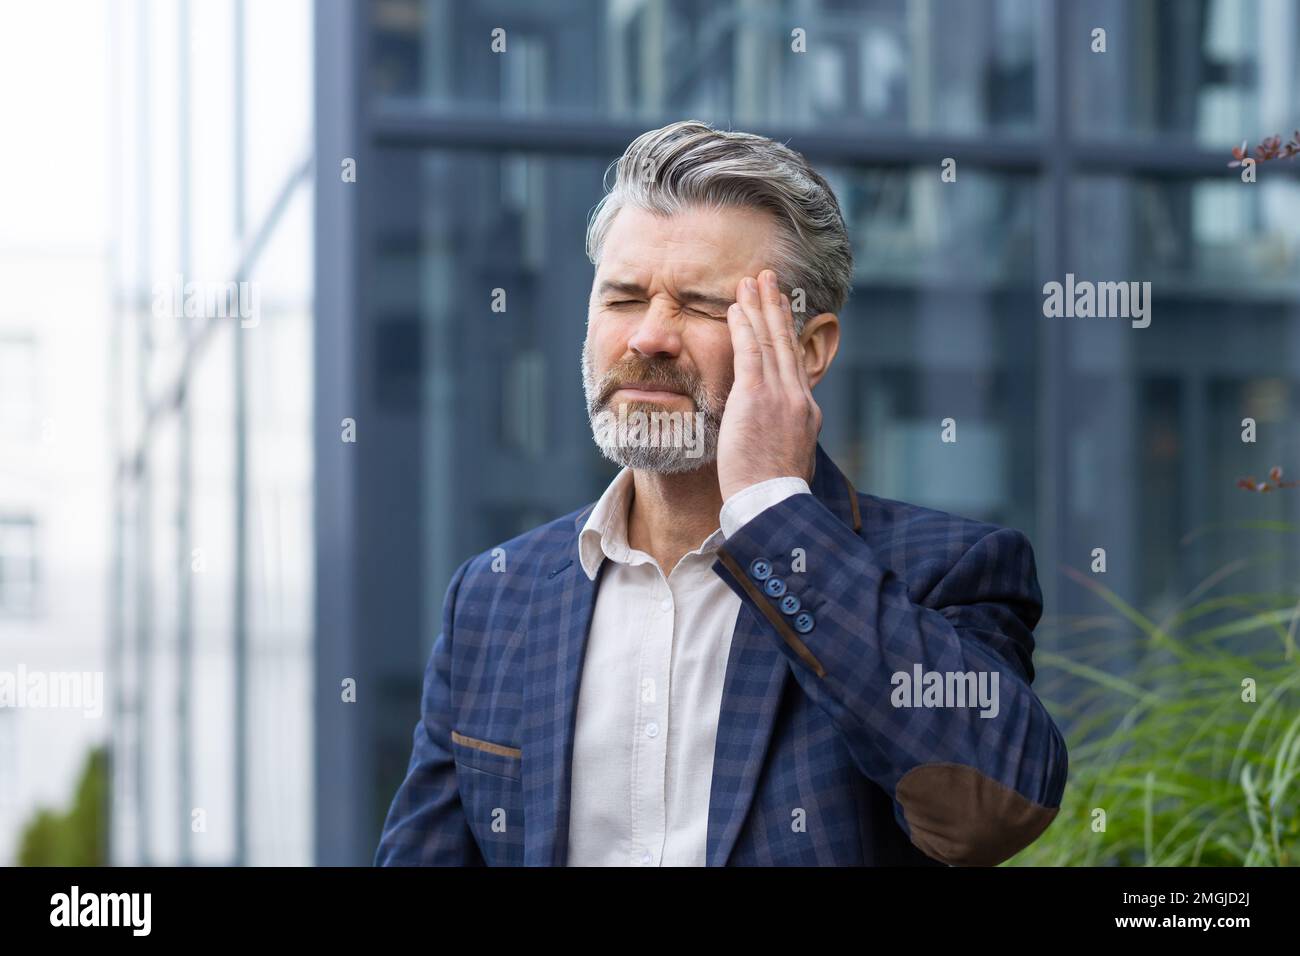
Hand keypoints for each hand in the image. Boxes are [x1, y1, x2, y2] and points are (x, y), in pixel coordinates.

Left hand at [717, 269, 820, 501]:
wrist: (772, 504)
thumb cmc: (773, 493)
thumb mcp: (788, 459)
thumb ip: (784, 438)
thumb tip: (778, 437)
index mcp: (806, 412)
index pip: (795, 363)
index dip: (788, 333)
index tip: (781, 313)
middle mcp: (797, 397)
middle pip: (786, 343)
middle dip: (777, 307)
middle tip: (769, 280)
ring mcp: (779, 396)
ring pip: (770, 340)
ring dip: (759, 307)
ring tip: (752, 281)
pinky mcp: (756, 398)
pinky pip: (749, 353)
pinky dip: (743, 327)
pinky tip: (735, 307)